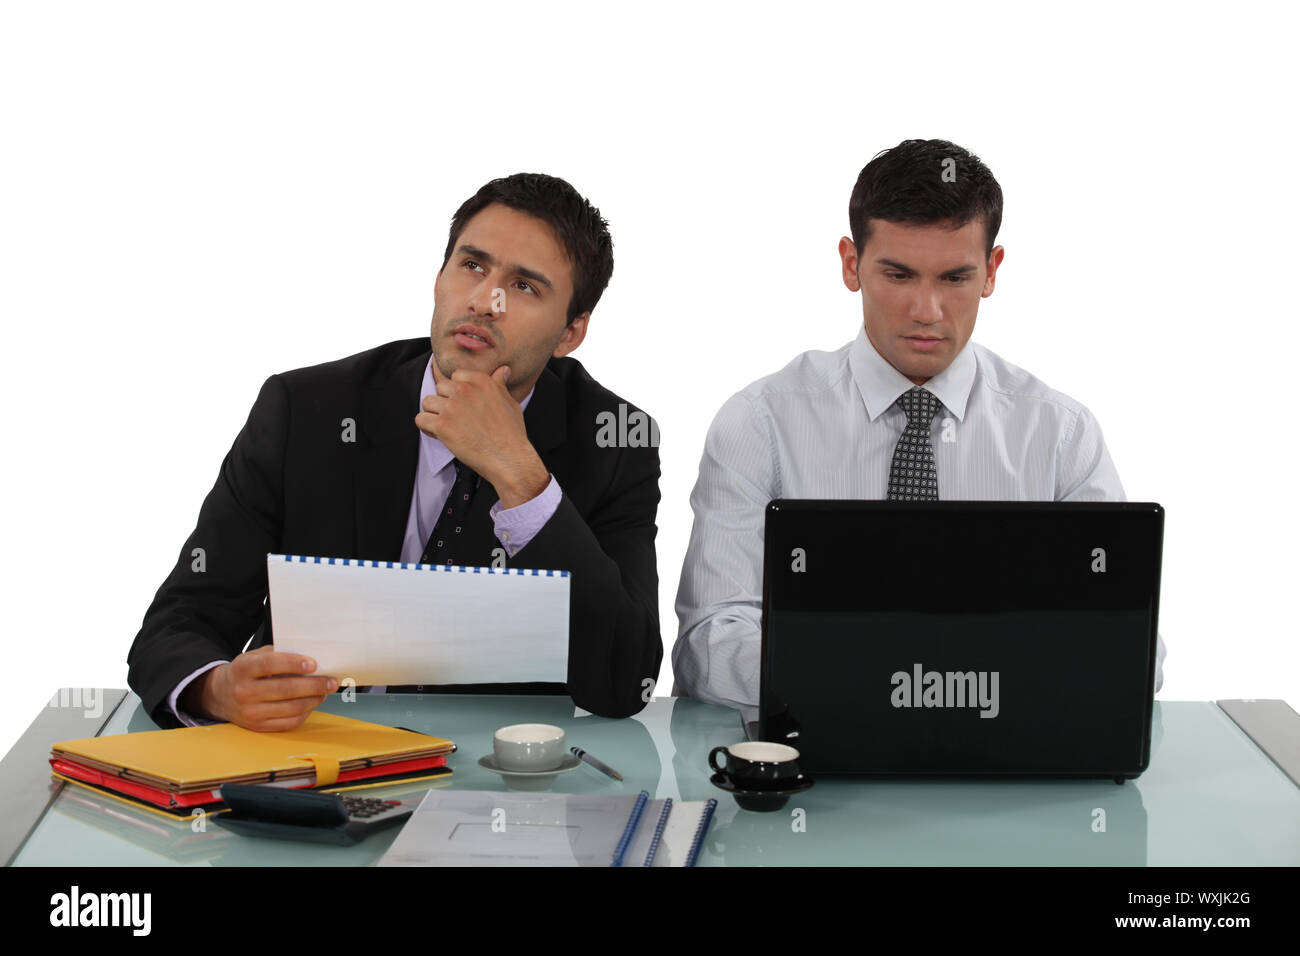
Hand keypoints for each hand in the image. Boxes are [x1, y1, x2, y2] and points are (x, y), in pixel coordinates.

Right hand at [183, 646, 336, 731]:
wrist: (220, 695)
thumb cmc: (246, 672)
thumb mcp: (254, 656)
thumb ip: (278, 655)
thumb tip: (310, 657)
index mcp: (243, 669)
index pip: (269, 665)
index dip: (293, 664)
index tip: (313, 664)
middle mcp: (244, 692)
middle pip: (285, 689)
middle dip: (313, 685)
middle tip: (331, 681)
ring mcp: (250, 712)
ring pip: (290, 708)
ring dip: (313, 699)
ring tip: (325, 691)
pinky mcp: (258, 727)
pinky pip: (289, 723)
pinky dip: (305, 713)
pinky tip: (312, 703)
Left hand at [415, 366, 549, 507]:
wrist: (509, 457)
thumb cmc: (512, 433)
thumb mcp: (510, 402)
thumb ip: (500, 384)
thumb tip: (503, 370)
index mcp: (480, 380)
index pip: (456, 376)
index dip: (458, 390)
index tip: (463, 403)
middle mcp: (464, 390)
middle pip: (440, 387)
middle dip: (445, 401)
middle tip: (455, 417)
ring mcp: (451, 407)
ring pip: (427, 402)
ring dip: (434, 413)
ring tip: (445, 426)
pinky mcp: (442, 425)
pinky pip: (421, 419)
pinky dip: (426, 427)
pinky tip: (438, 434)